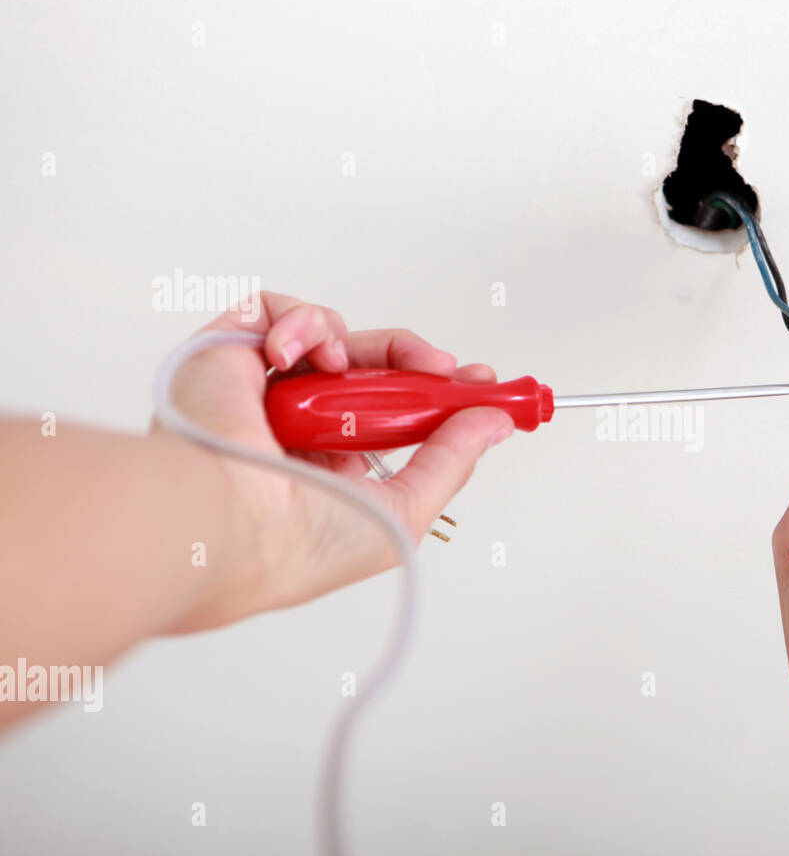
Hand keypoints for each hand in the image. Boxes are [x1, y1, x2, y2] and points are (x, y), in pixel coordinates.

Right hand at [154, 292, 513, 629]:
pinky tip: (294, 353)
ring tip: (344, 368)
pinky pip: (271, 311)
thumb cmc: (305, 543)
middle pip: (367, 369)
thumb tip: (493, 422)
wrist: (232, 525)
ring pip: (326, 337)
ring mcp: (262, 391)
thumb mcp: (406, 510)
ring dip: (351, 344)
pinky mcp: (227, 355)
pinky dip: (296, 321)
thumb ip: (451, 461)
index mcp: (332, 467)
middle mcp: (297, 428)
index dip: (434, 391)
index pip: (391, 413)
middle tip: (440, 366)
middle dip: (408, 357)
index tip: (476, 383)